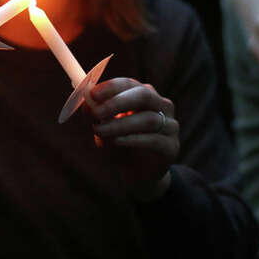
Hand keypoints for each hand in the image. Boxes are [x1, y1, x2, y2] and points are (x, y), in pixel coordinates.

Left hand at [86, 77, 177, 200]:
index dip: (110, 87)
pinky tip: (117, 142)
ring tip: (100, 131)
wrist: (137, 175)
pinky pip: (154, 139)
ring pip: (149, 119)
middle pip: (144, 95)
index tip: (92, 94)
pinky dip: (132, 139)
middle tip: (96, 112)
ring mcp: (170, 126)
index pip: (129, 83)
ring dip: (120, 124)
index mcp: (143, 95)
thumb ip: (98, 115)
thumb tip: (88, 102)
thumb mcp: (104, 128)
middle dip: (117, 102)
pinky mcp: (171, 146)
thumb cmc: (119, 146)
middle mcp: (161, 106)